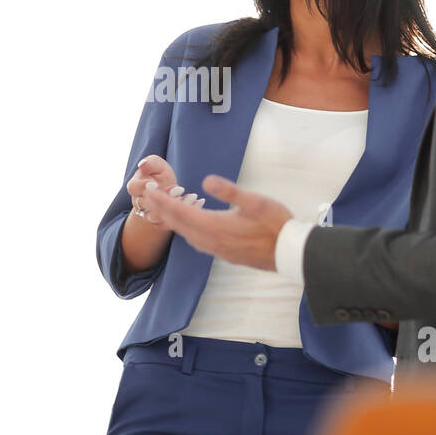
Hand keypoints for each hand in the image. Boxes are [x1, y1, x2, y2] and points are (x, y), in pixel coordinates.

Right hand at [127, 154, 202, 225]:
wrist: (166, 187)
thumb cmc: (159, 172)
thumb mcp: (156, 163)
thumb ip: (150, 162)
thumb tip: (143, 164)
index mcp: (135, 186)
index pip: (134, 188)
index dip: (144, 186)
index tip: (156, 183)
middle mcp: (139, 203)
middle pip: (146, 205)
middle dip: (164, 197)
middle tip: (180, 188)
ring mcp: (149, 215)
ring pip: (157, 217)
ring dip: (175, 208)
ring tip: (192, 197)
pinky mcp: (161, 223)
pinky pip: (171, 223)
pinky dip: (185, 214)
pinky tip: (199, 202)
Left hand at [142, 173, 289, 270]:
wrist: (289, 253)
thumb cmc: (276, 224)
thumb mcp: (255, 202)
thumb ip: (229, 191)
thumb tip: (206, 180)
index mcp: (215, 225)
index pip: (180, 211)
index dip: (162, 200)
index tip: (149, 190)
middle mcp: (211, 240)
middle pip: (178, 224)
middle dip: (161, 210)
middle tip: (146, 197)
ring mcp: (217, 250)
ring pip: (186, 235)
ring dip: (172, 221)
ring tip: (163, 209)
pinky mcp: (224, 254)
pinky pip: (196, 242)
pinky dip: (185, 231)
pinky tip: (188, 227)